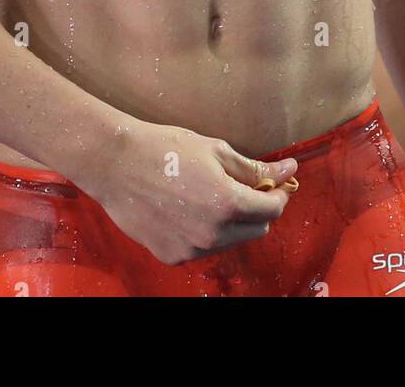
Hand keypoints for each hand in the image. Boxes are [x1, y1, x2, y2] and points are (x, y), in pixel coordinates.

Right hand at [83, 119, 299, 265]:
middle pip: (257, 230)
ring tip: (211, 195)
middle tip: (244, 187)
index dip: (279, 194)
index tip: (275, 183)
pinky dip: (206, 232)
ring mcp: (192, 249)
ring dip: (232, 222)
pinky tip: (188, 208)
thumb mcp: (215, 150)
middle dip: (258, 210)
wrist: (116, 164)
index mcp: (228, 203)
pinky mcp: (172, 255)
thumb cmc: (166, 148)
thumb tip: (289, 170)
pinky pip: (203, 248)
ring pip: (230, 241)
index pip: (272, 210)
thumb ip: (254, 168)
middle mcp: (214, 234)